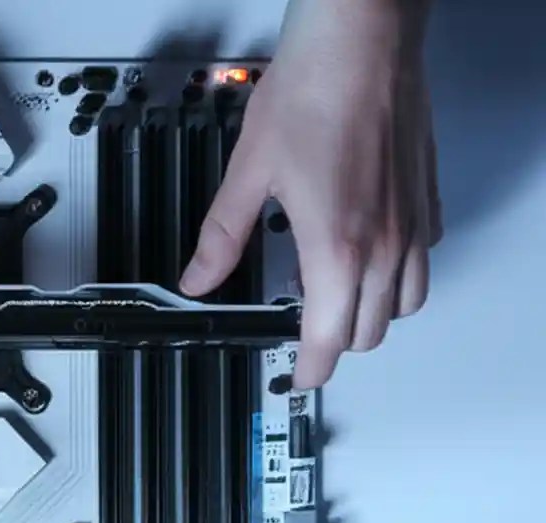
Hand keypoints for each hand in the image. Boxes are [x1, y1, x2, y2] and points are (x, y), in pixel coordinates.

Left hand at [179, 0, 439, 388]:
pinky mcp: (425, 200)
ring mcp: (412, 224)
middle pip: (368, 332)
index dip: (310, 371)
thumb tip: (198, 278)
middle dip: (333, 343)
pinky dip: (397, 276)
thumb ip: (222, 237)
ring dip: (369, 314)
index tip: (297, 377)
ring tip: (330, 294)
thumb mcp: (248, 173)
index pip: (329, 341)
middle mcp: (384, 244)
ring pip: (405, 304)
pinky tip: (364, 252)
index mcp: (337, 249)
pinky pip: (422, 262)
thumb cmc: (312, 94)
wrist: (362, 44)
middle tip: (301, 331)